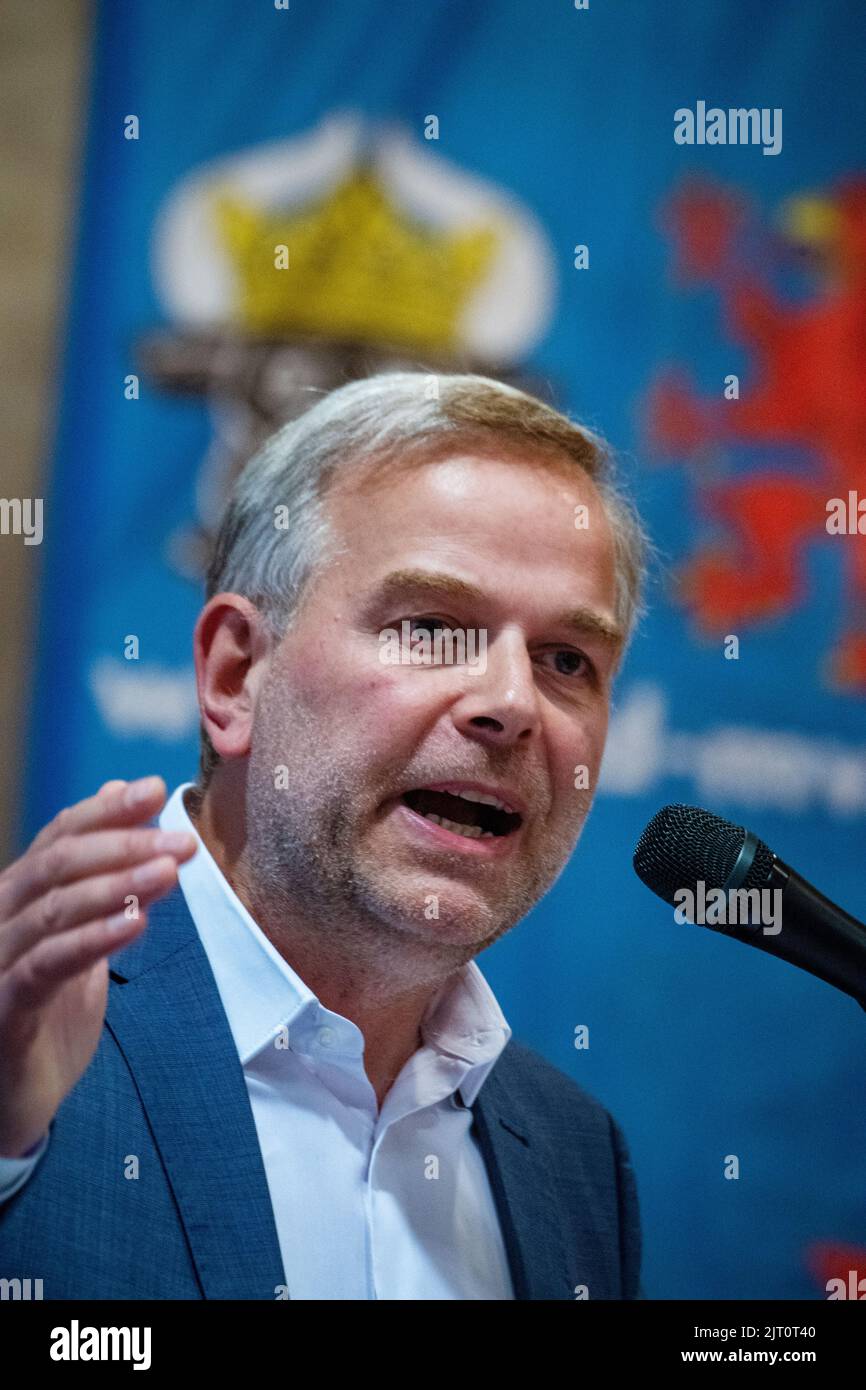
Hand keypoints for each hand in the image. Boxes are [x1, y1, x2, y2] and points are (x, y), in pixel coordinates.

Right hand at [0, 777, 195, 1156]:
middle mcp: (0, 918)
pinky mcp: (5, 1008)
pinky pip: (48, 964)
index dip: (107, 810)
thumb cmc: (48, 1013)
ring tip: (170, 873)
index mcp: (18, 896)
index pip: (60, 835)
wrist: (13, 1099)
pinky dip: (93, 939)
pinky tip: (136, 924)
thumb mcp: (81, 936)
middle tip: (183, 841)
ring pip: (55, 908)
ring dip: (117, 886)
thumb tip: (117, 792)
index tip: (158, 789)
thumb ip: (99, 872)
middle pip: (59, 863)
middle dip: (124, 844)